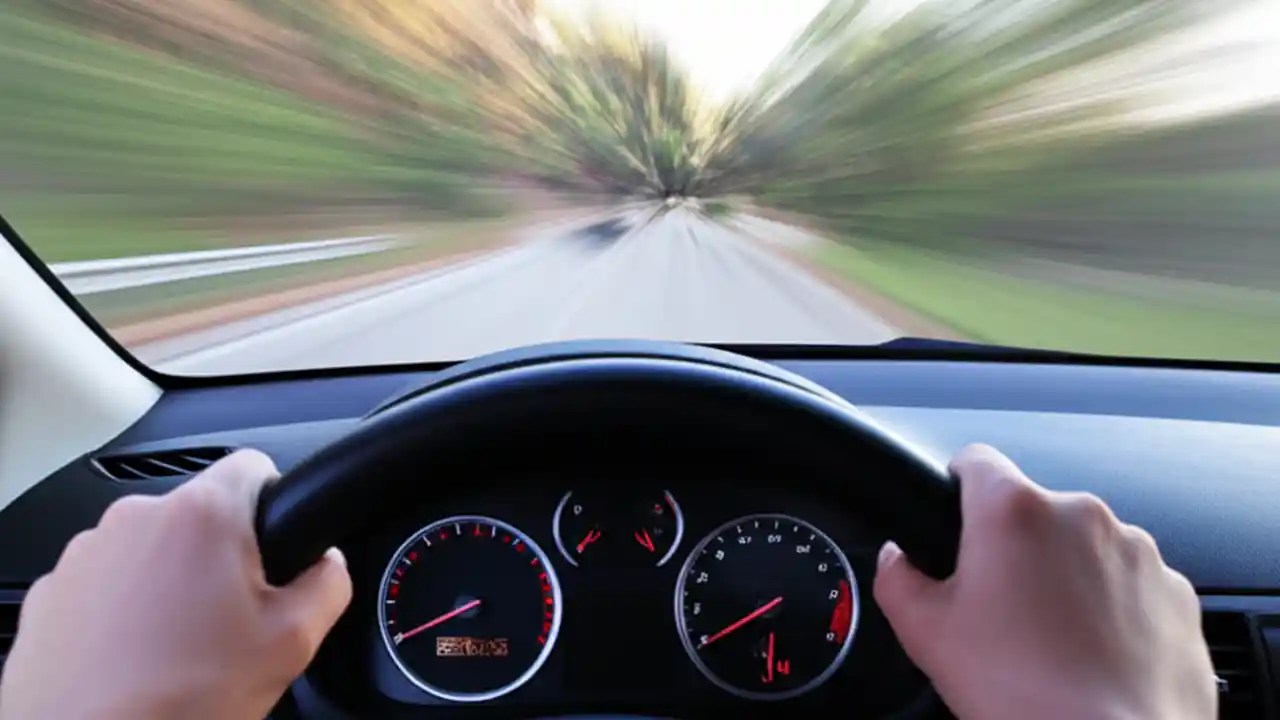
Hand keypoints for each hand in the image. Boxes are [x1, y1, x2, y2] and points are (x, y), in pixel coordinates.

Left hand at [0, 450, 351, 719]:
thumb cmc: (177, 700)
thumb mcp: (291, 643)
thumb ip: (329, 583)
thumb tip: (329, 565)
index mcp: (202, 516)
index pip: (256, 465)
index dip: (277, 503)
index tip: (275, 546)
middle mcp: (137, 518)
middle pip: (203, 515)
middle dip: (223, 557)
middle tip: (232, 620)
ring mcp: (87, 553)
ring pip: (154, 548)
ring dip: (172, 582)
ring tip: (182, 646)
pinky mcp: (54, 590)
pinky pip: (108, 582)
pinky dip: (126, 609)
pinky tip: (140, 656)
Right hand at [874, 444, 1213, 719]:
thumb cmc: (1023, 694)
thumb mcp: (926, 634)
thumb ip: (897, 578)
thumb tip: (896, 561)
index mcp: (1013, 512)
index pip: (975, 460)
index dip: (957, 487)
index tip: (956, 516)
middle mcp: (1081, 515)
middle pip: (1032, 511)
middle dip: (1014, 549)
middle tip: (998, 609)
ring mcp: (1137, 551)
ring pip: (1084, 547)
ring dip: (1065, 576)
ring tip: (1049, 640)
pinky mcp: (1175, 591)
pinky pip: (1131, 583)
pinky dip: (1113, 607)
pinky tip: (1092, 653)